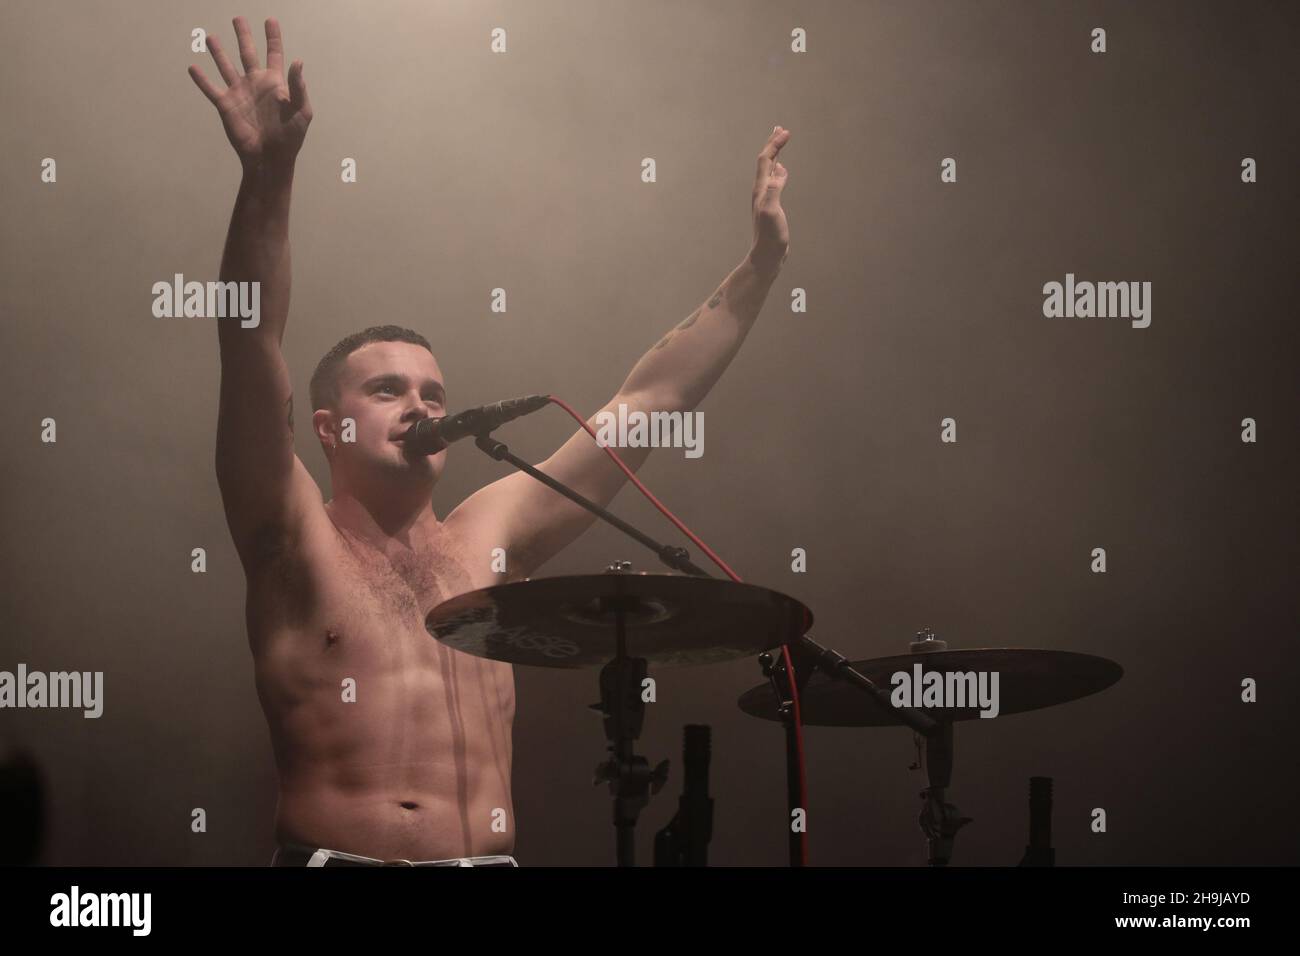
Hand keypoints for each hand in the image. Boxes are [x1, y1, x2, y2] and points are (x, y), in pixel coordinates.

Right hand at [188, 17, 311, 169]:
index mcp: (275, 83)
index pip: (274, 53)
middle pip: (247, 53)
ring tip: (210, 37)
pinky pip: (211, 89)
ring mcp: (239, 93)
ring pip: (226, 66)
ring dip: (218, 52)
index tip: (270, 20)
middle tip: (237, 18)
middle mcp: (255, 84)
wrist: (271, 158)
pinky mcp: (226, 106)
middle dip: (243, 36)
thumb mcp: (301, 111)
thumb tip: (298, 61)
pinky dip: (201, 79)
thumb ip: (298, 86)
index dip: (273, 37)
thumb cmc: (291, 137)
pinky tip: (193, 67)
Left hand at [750, 125, 791, 272]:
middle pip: (765, 162)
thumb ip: (774, 191)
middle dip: (772, 144)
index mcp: (761, 189)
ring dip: (775, 155)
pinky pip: (774, 181)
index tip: (786, 132)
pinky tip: (782, 171)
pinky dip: (779, 171)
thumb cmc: (770, 237)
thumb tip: (779, 170)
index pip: (766, 160)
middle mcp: (761, 191)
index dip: (775, 144)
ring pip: (769, 170)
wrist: (767, 255)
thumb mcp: (772, 212)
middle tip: (780, 128)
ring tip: (779, 144)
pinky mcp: (772, 205)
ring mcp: (766, 198)